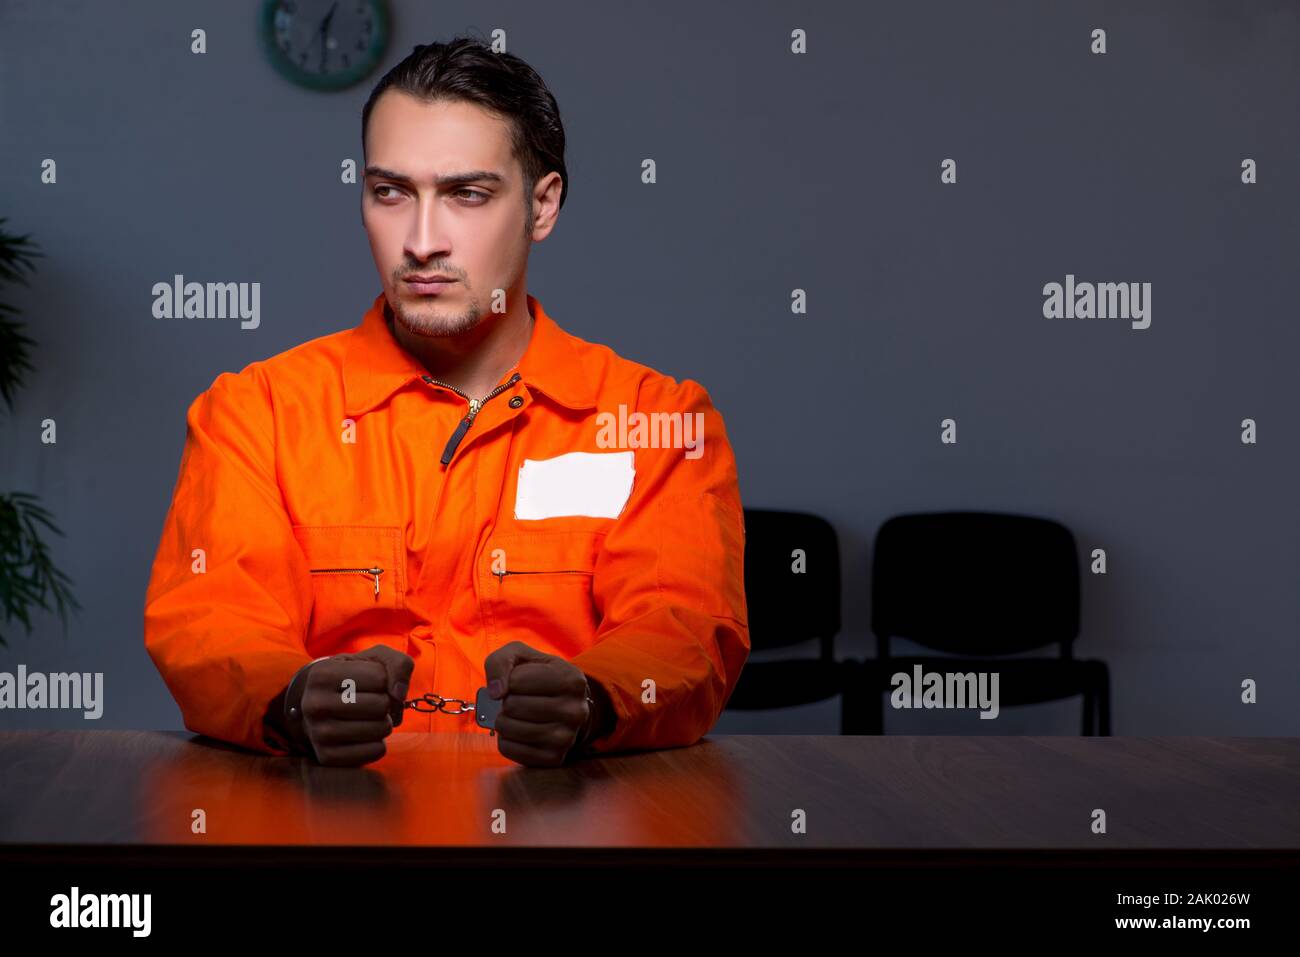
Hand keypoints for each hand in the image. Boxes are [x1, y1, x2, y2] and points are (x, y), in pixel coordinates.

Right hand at [290, 644, 413, 766]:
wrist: (322, 705)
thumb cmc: (355, 678)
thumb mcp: (375, 659)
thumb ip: (398, 664)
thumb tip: (400, 693)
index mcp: (322, 674)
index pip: (380, 678)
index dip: (385, 680)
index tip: (370, 682)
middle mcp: (313, 704)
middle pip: (381, 705)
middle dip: (386, 703)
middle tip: (372, 702)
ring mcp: (317, 734)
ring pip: (380, 730)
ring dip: (384, 723)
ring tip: (368, 717)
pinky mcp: (327, 757)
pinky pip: (376, 751)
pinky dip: (378, 743)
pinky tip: (363, 734)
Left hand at [483, 641, 594, 766]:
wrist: (564, 706)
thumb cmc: (538, 677)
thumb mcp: (522, 656)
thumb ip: (501, 661)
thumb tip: (495, 692)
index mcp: (573, 679)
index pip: (517, 680)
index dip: (509, 679)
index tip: (519, 681)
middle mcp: (575, 710)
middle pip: (513, 706)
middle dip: (506, 701)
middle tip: (518, 700)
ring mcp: (566, 738)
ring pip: (509, 729)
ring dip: (503, 720)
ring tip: (516, 715)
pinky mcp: (553, 758)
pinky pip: (508, 749)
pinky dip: (505, 738)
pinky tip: (517, 731)